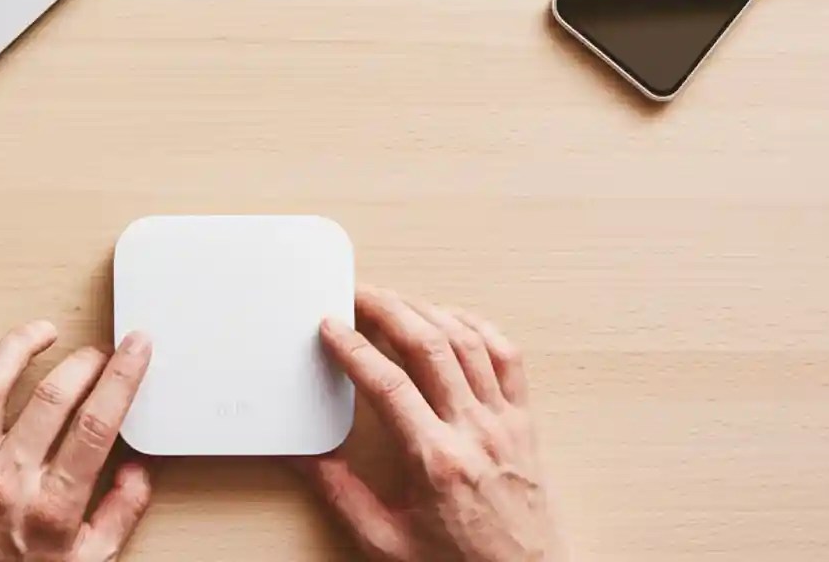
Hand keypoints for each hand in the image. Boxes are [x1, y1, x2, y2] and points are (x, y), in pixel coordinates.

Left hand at [0, 322, 153, 561]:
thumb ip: (119, 516)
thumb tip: (138, 471)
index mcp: (52, 507)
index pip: (97, 422)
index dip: (122, 375)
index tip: (136, 347)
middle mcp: (7, 481)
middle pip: (53, 396)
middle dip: (85, 361)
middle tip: (100, 351)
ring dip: (20, 347)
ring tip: (43, 332)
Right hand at [298, 287, 567, 561]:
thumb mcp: (386, 540)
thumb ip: (341, 493)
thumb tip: (303, 456)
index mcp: (436, 461)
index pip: (389, 385)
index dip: (354, 349)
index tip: (330, 327)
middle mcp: (474, 432)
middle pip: (430, 346)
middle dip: (388, 309)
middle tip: (359, 293)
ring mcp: (504, 422)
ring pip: (468, 342)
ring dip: (428, 310)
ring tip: (396, 299)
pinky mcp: (525, 421)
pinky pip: (507, 356)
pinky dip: (478, 326)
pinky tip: (452, 318)